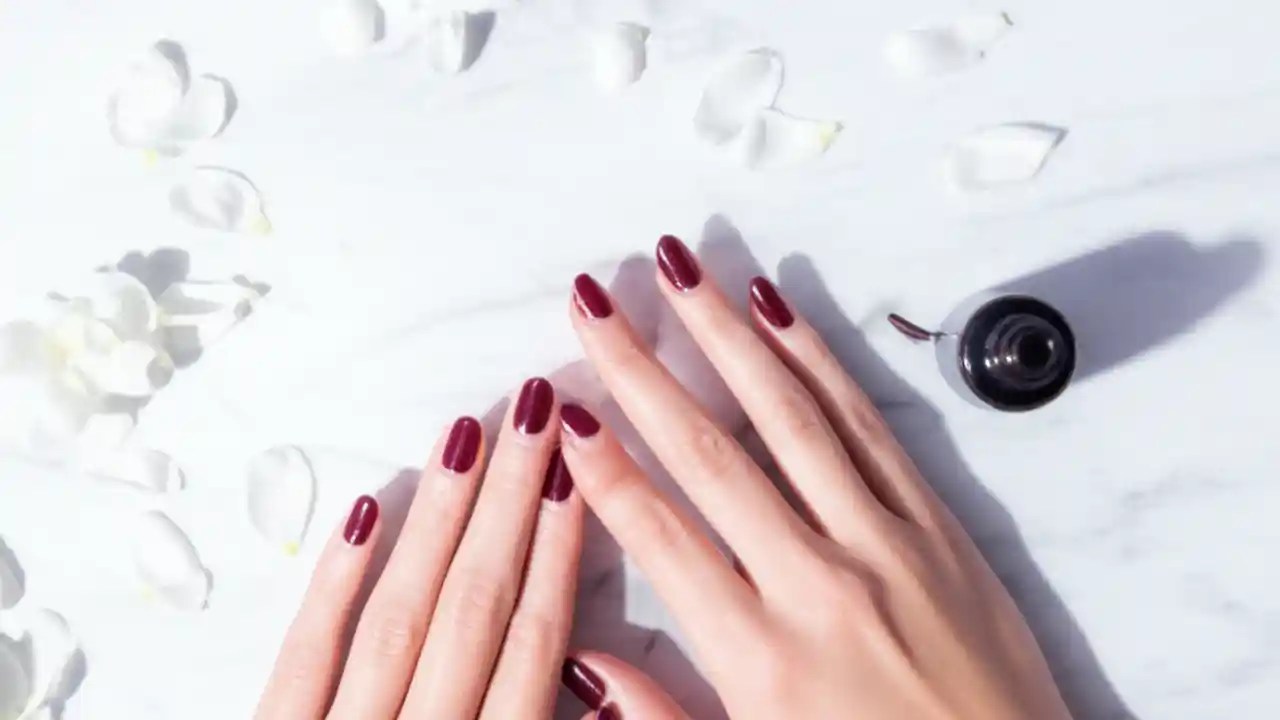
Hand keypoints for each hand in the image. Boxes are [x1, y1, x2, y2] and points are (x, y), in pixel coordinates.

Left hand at [256, 379, 582, 718]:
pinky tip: (367, 510)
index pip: (533, 640)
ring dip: (437, 518)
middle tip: (534, 412)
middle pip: (474, 605)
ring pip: (399, 615)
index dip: (556, 550)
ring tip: (466, 435)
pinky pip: (305, 656)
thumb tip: (605, 685)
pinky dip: (333, 583)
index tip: (573, 471)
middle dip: (509, 502)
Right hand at [555, 236, 1072, 719]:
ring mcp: (885, 544)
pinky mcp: (939, 525)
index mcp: (761, 660)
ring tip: (681, 272)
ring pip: (789, 417)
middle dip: (640, 370)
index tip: (566, 409)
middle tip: (596, 303)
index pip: (661, 536)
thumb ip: (663, 716)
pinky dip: (819, 361)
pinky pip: (868, 426)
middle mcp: (819, 586)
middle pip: (709, 455)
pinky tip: (779, 313)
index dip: (606, 467)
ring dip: (725, 335)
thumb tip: (585, 665)